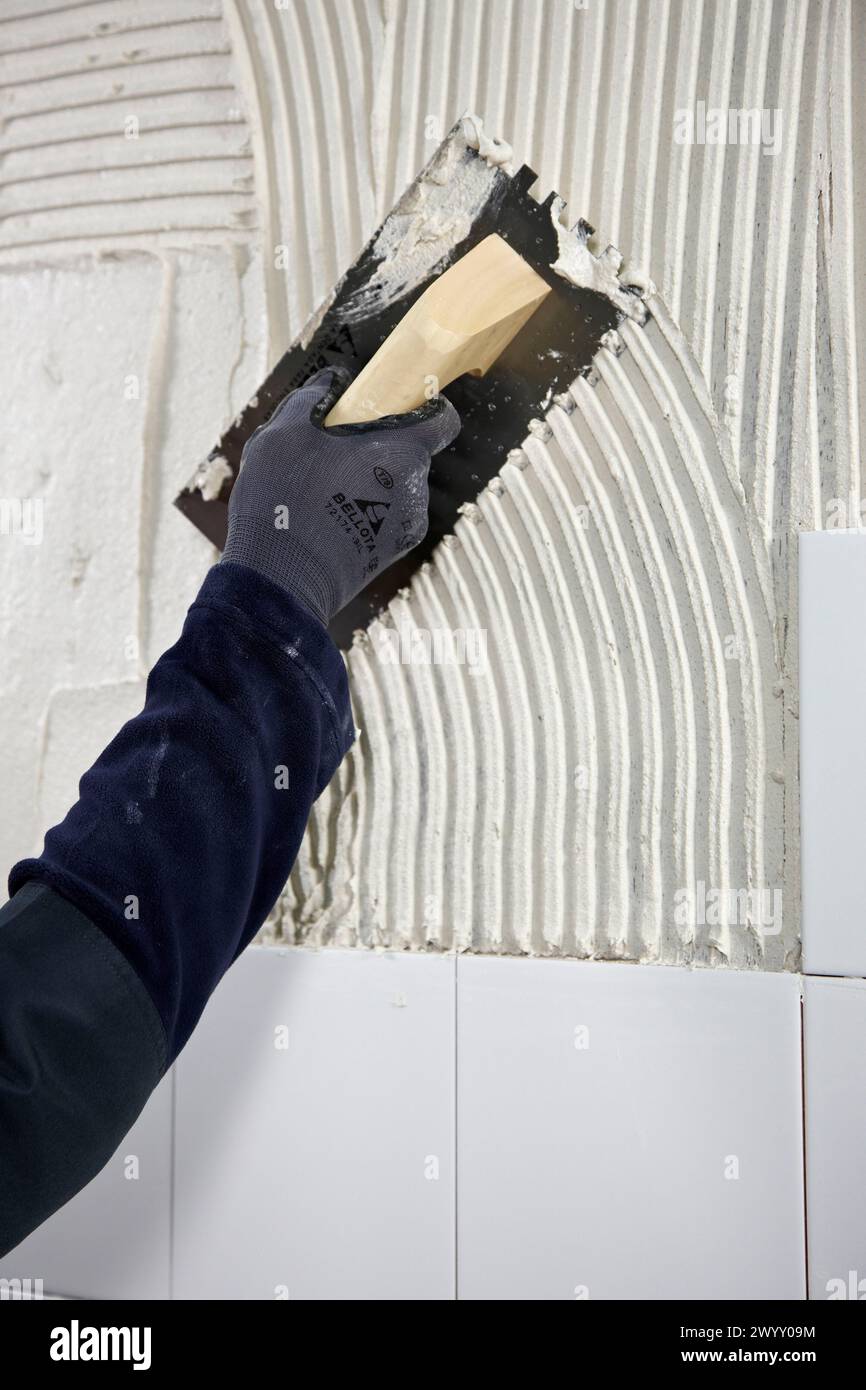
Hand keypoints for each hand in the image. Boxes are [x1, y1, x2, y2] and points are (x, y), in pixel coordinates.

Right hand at [221, 367, 460, 624]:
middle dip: (376, 449)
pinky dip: (359, 514)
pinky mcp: (386, 556)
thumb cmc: (287, 500)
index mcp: (402, 452)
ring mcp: (405, 528)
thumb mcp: (285, 432)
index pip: (442, 419)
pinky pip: (379, 520)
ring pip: (390, 489)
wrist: (281, 581)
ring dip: (365, 483)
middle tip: (331, 451)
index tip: (397, 405)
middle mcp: (415, 490)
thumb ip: (313, 398)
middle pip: (406, 455)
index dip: (425, 407)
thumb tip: (332, 382)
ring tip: (318, 492)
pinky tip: (321, 520)